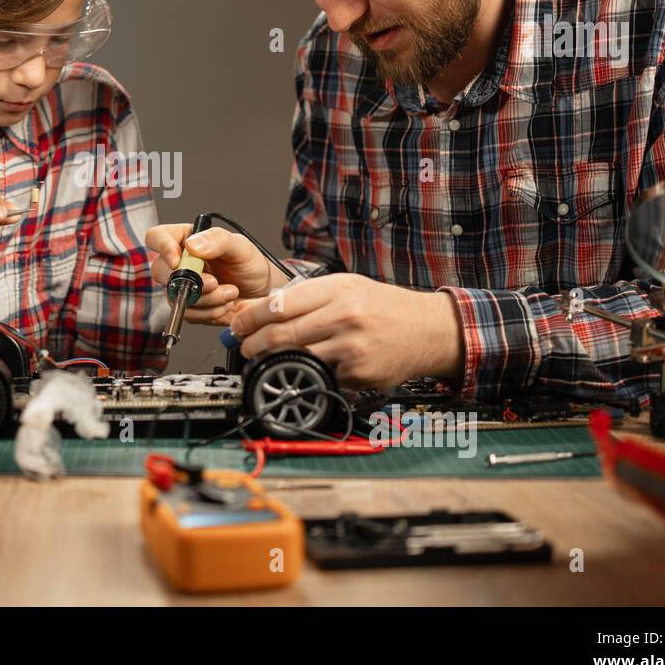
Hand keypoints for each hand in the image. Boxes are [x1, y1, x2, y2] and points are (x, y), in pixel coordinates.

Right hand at [145, 223, 287, 327]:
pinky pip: (188, 314)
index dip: (162, 248)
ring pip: (175, 296)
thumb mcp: (240, 246)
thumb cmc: (249, 264)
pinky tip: (226, 305)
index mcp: (186, 239)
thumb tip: (192, 246)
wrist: (262, 293)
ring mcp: (181, 287)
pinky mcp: (189, 308)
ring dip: (206, 299)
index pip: (157, 237)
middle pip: (160, 271)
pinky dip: (210, 312)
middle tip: (214, 283)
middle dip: (189, 281)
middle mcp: (179, 263)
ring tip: (231, 293)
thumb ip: (217, 240)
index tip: (178, 260)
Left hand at [228, 273, 464, 389]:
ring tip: (264, 362)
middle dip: (253, 344)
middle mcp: (344, 316)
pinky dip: (310, 374)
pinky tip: (309, 370)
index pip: (279, 304)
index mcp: (337, 290)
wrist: (427, 329)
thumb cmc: (381, 306)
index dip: (250, 318)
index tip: (237, 325)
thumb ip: (305, 297)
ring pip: (297, 359)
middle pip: (281, 334)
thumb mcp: (345, 287)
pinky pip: (322, 376)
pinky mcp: (358, 373)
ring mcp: (352, 347)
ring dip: (273, 364)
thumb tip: (259, 309)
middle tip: (243, 348)